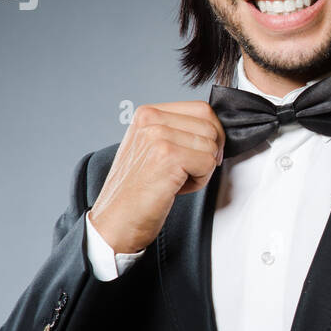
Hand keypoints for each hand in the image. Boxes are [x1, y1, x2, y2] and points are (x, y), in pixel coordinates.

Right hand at [88, 101, 225, 253]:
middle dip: (207, 153)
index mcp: (147, 113)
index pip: (201, 109)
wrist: (116, 220)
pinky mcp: (168, 156)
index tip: (198, 155)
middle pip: (210, 126)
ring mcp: (158, 136)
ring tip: (175, 180)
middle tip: (185, 172)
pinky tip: (175, 188)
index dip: (210, 135)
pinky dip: (199, 182)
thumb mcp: (150, 148)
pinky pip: (208, 163)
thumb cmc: (135, 190)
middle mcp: (151, 120)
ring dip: (202, 170)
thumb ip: (176, 131)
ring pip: (211, 146)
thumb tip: (214, 129)